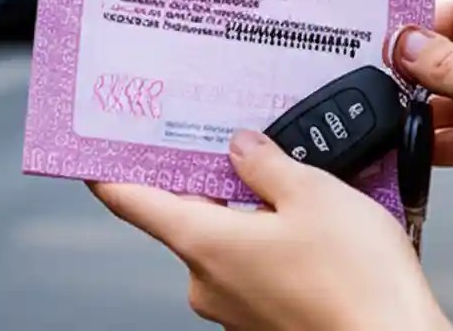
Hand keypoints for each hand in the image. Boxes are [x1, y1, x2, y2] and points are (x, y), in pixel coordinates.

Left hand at [89, 130, 451, 330]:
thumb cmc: (357, 282)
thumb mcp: (313, 193)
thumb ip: (266, 164)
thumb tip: (240, 147)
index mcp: (203, 244)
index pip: (131, 201)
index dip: (109, 170)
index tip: (95, 146)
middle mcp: (206, 282)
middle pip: (184, 217)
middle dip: (205, 179)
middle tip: (225, 140)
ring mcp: (233, 308)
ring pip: (223, 242)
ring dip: (245, 211)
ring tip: (286, 182)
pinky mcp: (262, 321)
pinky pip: (251, 268)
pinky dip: (267, 242)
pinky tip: (304, 227)